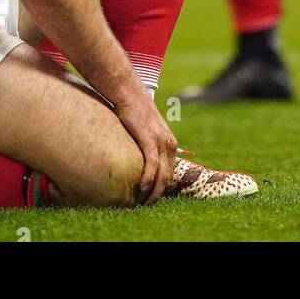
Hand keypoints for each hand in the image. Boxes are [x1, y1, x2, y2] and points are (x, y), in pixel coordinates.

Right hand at [113, 85, 176, 204]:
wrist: (129, 92)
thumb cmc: (134, 110)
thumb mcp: (147, 129)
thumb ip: (148, 143)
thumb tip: (140, 157)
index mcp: (170, 143)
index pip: (169, 172)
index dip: (161, 187)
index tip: (150, 197)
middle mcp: (169, 144)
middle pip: (168, 177)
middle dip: (158, 194)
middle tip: (146, 205)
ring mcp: (161, 142)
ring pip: (161, 175)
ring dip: (153, 192)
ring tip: (142, 202)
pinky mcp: (150, 140)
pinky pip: (151, 166)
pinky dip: (147, 180)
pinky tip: (141, 188)